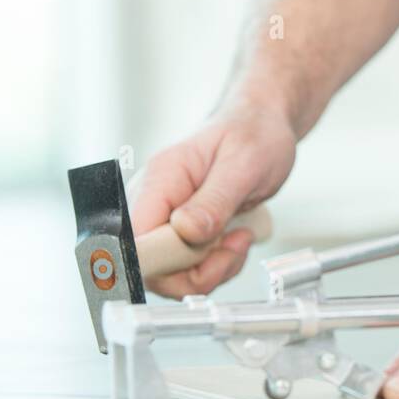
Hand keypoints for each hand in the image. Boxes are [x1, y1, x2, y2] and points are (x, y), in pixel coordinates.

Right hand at [128, 105, 296, 298]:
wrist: (263, 126)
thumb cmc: (253, 133)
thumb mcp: (243, 165)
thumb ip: (214, 200)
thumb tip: (185, 231)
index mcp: (161, 179)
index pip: (135, 237)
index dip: (161, 261)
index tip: (200, 259)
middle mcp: (155, 200)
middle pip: (151, 265)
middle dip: (197, 271)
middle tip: (234, 246)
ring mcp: (167, 218)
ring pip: (172, 272)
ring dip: (212, 269)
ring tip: (239, 240)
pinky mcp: (181, 231)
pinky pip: (189, 267)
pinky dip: (217, 264)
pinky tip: (236, 240)